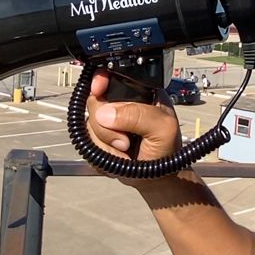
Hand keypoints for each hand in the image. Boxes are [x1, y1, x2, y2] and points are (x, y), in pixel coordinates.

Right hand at [85, 70, 182, 186]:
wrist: (158, 178)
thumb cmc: (167, 151)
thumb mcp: (163, 128)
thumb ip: (139, 116)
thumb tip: (105, 114)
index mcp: (139, 91)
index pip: (112, 76)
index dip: (101, 81)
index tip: (99, 90)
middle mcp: (121, 103)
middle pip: (95, 102)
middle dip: (107, 127)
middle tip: (126, 141)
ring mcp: (108, 121)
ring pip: (89, 125)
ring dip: (106, 143)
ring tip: (125, 150)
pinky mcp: (99, 138)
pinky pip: (87, 142)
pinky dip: (101, 153)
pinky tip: (118, 155)